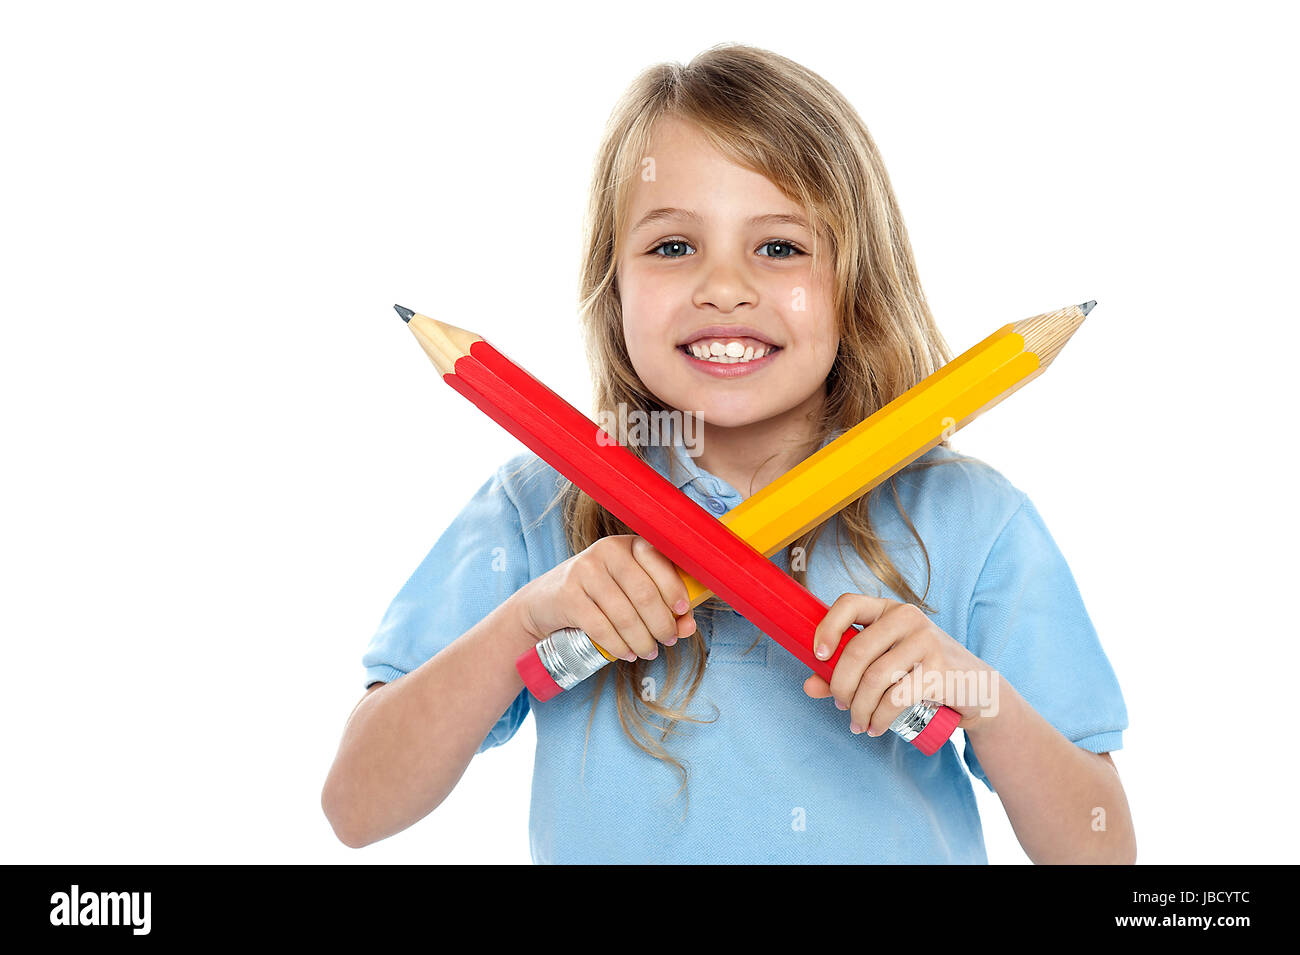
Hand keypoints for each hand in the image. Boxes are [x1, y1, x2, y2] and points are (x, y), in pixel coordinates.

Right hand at [515, 535, 696, 661]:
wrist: (545, 602)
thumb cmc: (599, 597)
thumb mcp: (631, 593)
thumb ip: (664, 606)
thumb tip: (689, 626)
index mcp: (627, 545)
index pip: (658, 560)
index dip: (675, 588)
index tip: (683, 611)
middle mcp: (606, 551)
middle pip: (644, 592)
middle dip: (661, 623)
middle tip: (667, 641)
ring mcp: (584, 571)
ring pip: (624, 614)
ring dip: (642, 640)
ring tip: (647, 651)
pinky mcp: (567, 596)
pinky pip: (601, 628)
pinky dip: (618, 646)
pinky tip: (626, 653)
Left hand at [801, 593, 997, 735]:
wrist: (977, 689)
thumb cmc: (921, 673)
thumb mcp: (884, 666)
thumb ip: (844, 672)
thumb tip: (808, 684)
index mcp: (889, 610)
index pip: (848, 603)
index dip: (827, 627)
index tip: (817, 656)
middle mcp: (908, 618)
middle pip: (857, 651)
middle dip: (840, 686)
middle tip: (840, 705)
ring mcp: (927, 642)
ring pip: (874, 679)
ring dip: (859, 708)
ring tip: (858, 723)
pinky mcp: (940, 669)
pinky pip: (896, 698)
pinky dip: (880, 718)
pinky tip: (876, 728)